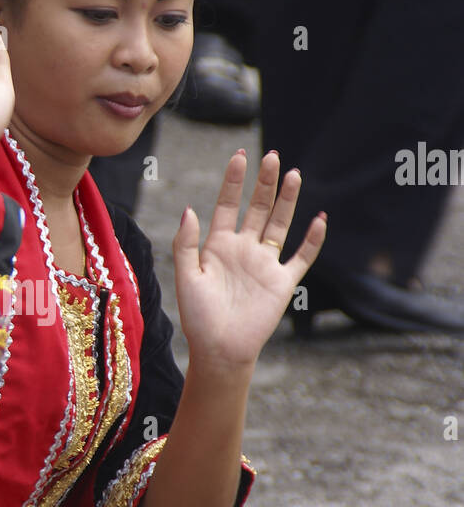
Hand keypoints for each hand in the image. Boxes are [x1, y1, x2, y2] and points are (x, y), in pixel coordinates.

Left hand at [174, 150, 325, 370]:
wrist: (220, 350)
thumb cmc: (198, 317)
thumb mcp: (187, 277)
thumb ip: (186, 243)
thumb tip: (189, 209)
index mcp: (218, 246)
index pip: (227, 205)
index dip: (233, 181)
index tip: (239, 156)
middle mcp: (244, 249)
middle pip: (257, 208)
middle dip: (264, 182)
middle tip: (272, 156)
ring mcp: (265, 264)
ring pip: (280, 224)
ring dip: (287, 200)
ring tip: (293, 174)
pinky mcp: (282, 282)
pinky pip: (302, 257)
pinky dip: (312, 239)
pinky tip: (320, 218)